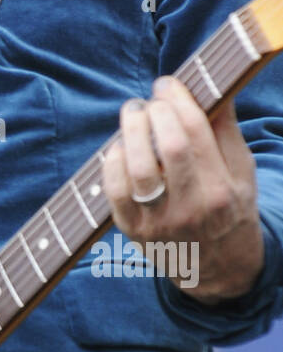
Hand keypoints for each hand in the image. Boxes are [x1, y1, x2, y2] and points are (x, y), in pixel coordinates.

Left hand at [101, 76, 264, 304]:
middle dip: (155, 112)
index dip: (178, 100)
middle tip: (150, 101)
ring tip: (133, 114)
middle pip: (169, 146)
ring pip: (137, 167)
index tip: (167, 84)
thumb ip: (225, 130)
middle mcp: (192, 208)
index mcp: (222, 190)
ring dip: (130, 131)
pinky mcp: (132, 230)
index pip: (197, 133)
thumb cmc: (230, 209)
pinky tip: (120, 146)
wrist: (216, 267)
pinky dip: (111, 161)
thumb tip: (214, 87)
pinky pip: (113, 189)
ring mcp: (159, 222)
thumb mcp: (241, 172)